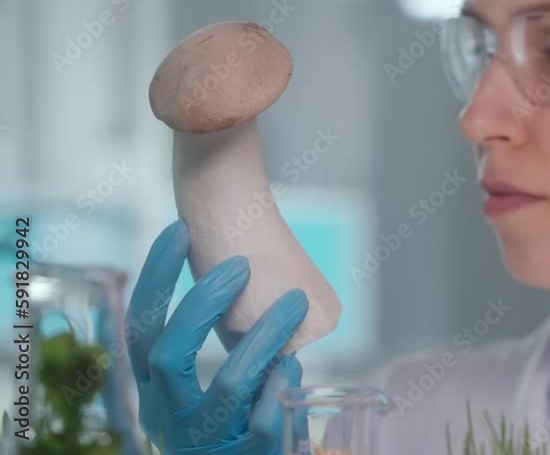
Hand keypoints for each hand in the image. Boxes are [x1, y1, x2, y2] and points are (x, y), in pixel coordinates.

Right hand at [126, 220, 308, 453]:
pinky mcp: (244, 453)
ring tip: (295, 302)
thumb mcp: (194, 388)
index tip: (178, 230)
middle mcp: (167, 412)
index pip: (140, 327)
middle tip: (241, 265)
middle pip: (170, 354)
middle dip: (204, 303)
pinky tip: (293, 366)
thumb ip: (206, 346)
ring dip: (265, 335)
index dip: (156, 279)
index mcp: (151, 388)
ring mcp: (203, 438)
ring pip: (231, 382)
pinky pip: (264, 416)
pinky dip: (280, 385)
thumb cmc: (217, 425)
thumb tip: (236, 276)